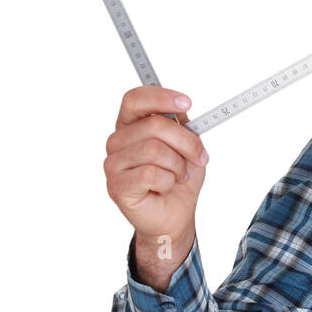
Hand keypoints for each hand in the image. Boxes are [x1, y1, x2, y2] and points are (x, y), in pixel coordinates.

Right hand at [104, 86, 208, 240]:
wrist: (177, 213)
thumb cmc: (178, 178)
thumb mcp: (186, 145)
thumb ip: (180, 124)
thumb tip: (179, 108)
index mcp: (130, 125)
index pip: (135, 99)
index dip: (160, 97)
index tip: (186, 103)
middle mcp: (117, 141)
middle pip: (154, 126)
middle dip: (185, 142)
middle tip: (199, 156)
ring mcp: (113, 163)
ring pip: (154, 151)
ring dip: (177, 166)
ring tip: (178, 176)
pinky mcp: (116, 185)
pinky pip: (150, 174)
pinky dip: (167, 181)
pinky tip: (165, 187)